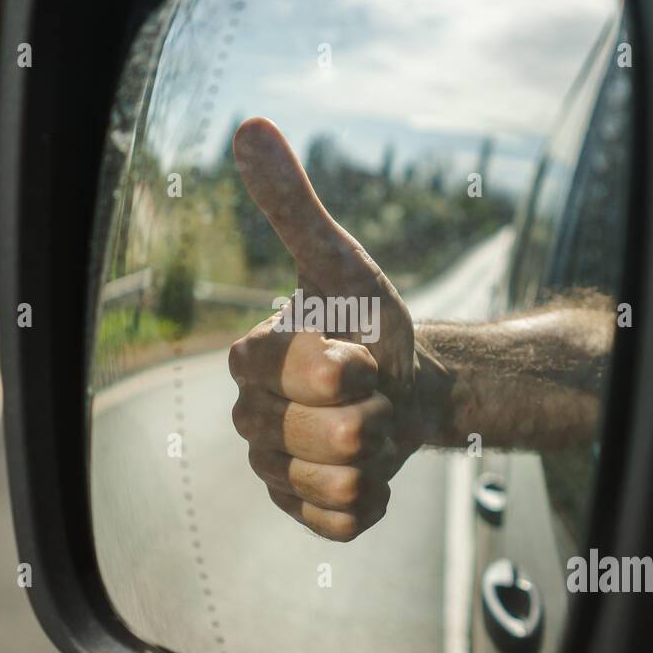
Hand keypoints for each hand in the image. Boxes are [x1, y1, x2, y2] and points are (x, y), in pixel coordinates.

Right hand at [227, 117, 447, 540]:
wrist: (406, 382)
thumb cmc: (370, 319)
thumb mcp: (341, 260)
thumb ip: (294, 204)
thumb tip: (250, 126)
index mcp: (245, 360)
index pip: (315, 376)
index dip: (356, 364)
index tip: (361, 349)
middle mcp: (245, 419)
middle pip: (332, 437)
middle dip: (376, 411)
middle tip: (373, 390)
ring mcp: (270, 471)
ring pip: (340, 482)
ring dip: (379, 453)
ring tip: (372, 425)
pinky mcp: (298, 514)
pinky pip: (343, 525)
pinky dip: (375, 499)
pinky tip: (371, 470)